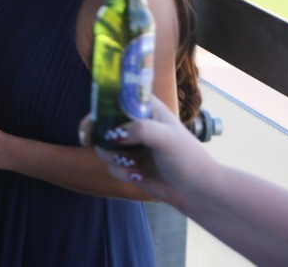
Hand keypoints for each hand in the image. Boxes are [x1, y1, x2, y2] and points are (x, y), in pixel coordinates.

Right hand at [79, 99, 215, 205]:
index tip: (93, 118)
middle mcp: (135, 123)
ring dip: (111, 157)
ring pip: (103, 147)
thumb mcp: (166, 137)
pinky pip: (111, 166)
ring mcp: (130, 144)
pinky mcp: (128, 164)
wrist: (196, 190)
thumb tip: (113, 134)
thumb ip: (140, 130)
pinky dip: (120, 172)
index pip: (116, 97)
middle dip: (98, 134)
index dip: (101, 104)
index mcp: (145, 108)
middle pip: (101, 122)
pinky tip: (137, 176)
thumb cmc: (188, 158)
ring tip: (130, 164)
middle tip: (91, 141)